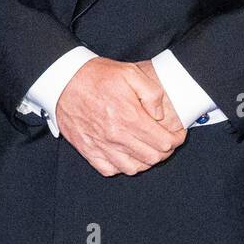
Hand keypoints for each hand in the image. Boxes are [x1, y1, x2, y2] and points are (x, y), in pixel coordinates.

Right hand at [55, 57, 187, 177]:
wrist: (64, 81)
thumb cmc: (97, 76)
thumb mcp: (132, 74)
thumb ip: (152, 94)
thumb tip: (160, 115)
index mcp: (130, 118)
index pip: (164, 143)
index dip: (177, 140)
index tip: (178, 135)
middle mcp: (116, 136)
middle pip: (152, 158)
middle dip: (165, 151)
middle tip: (166, 140)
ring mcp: (101, 146)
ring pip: (133, 168)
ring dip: (146, 161)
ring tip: (149, 148)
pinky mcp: (87, 150)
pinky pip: (109, 170)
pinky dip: (122, 166)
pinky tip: (127, 154)